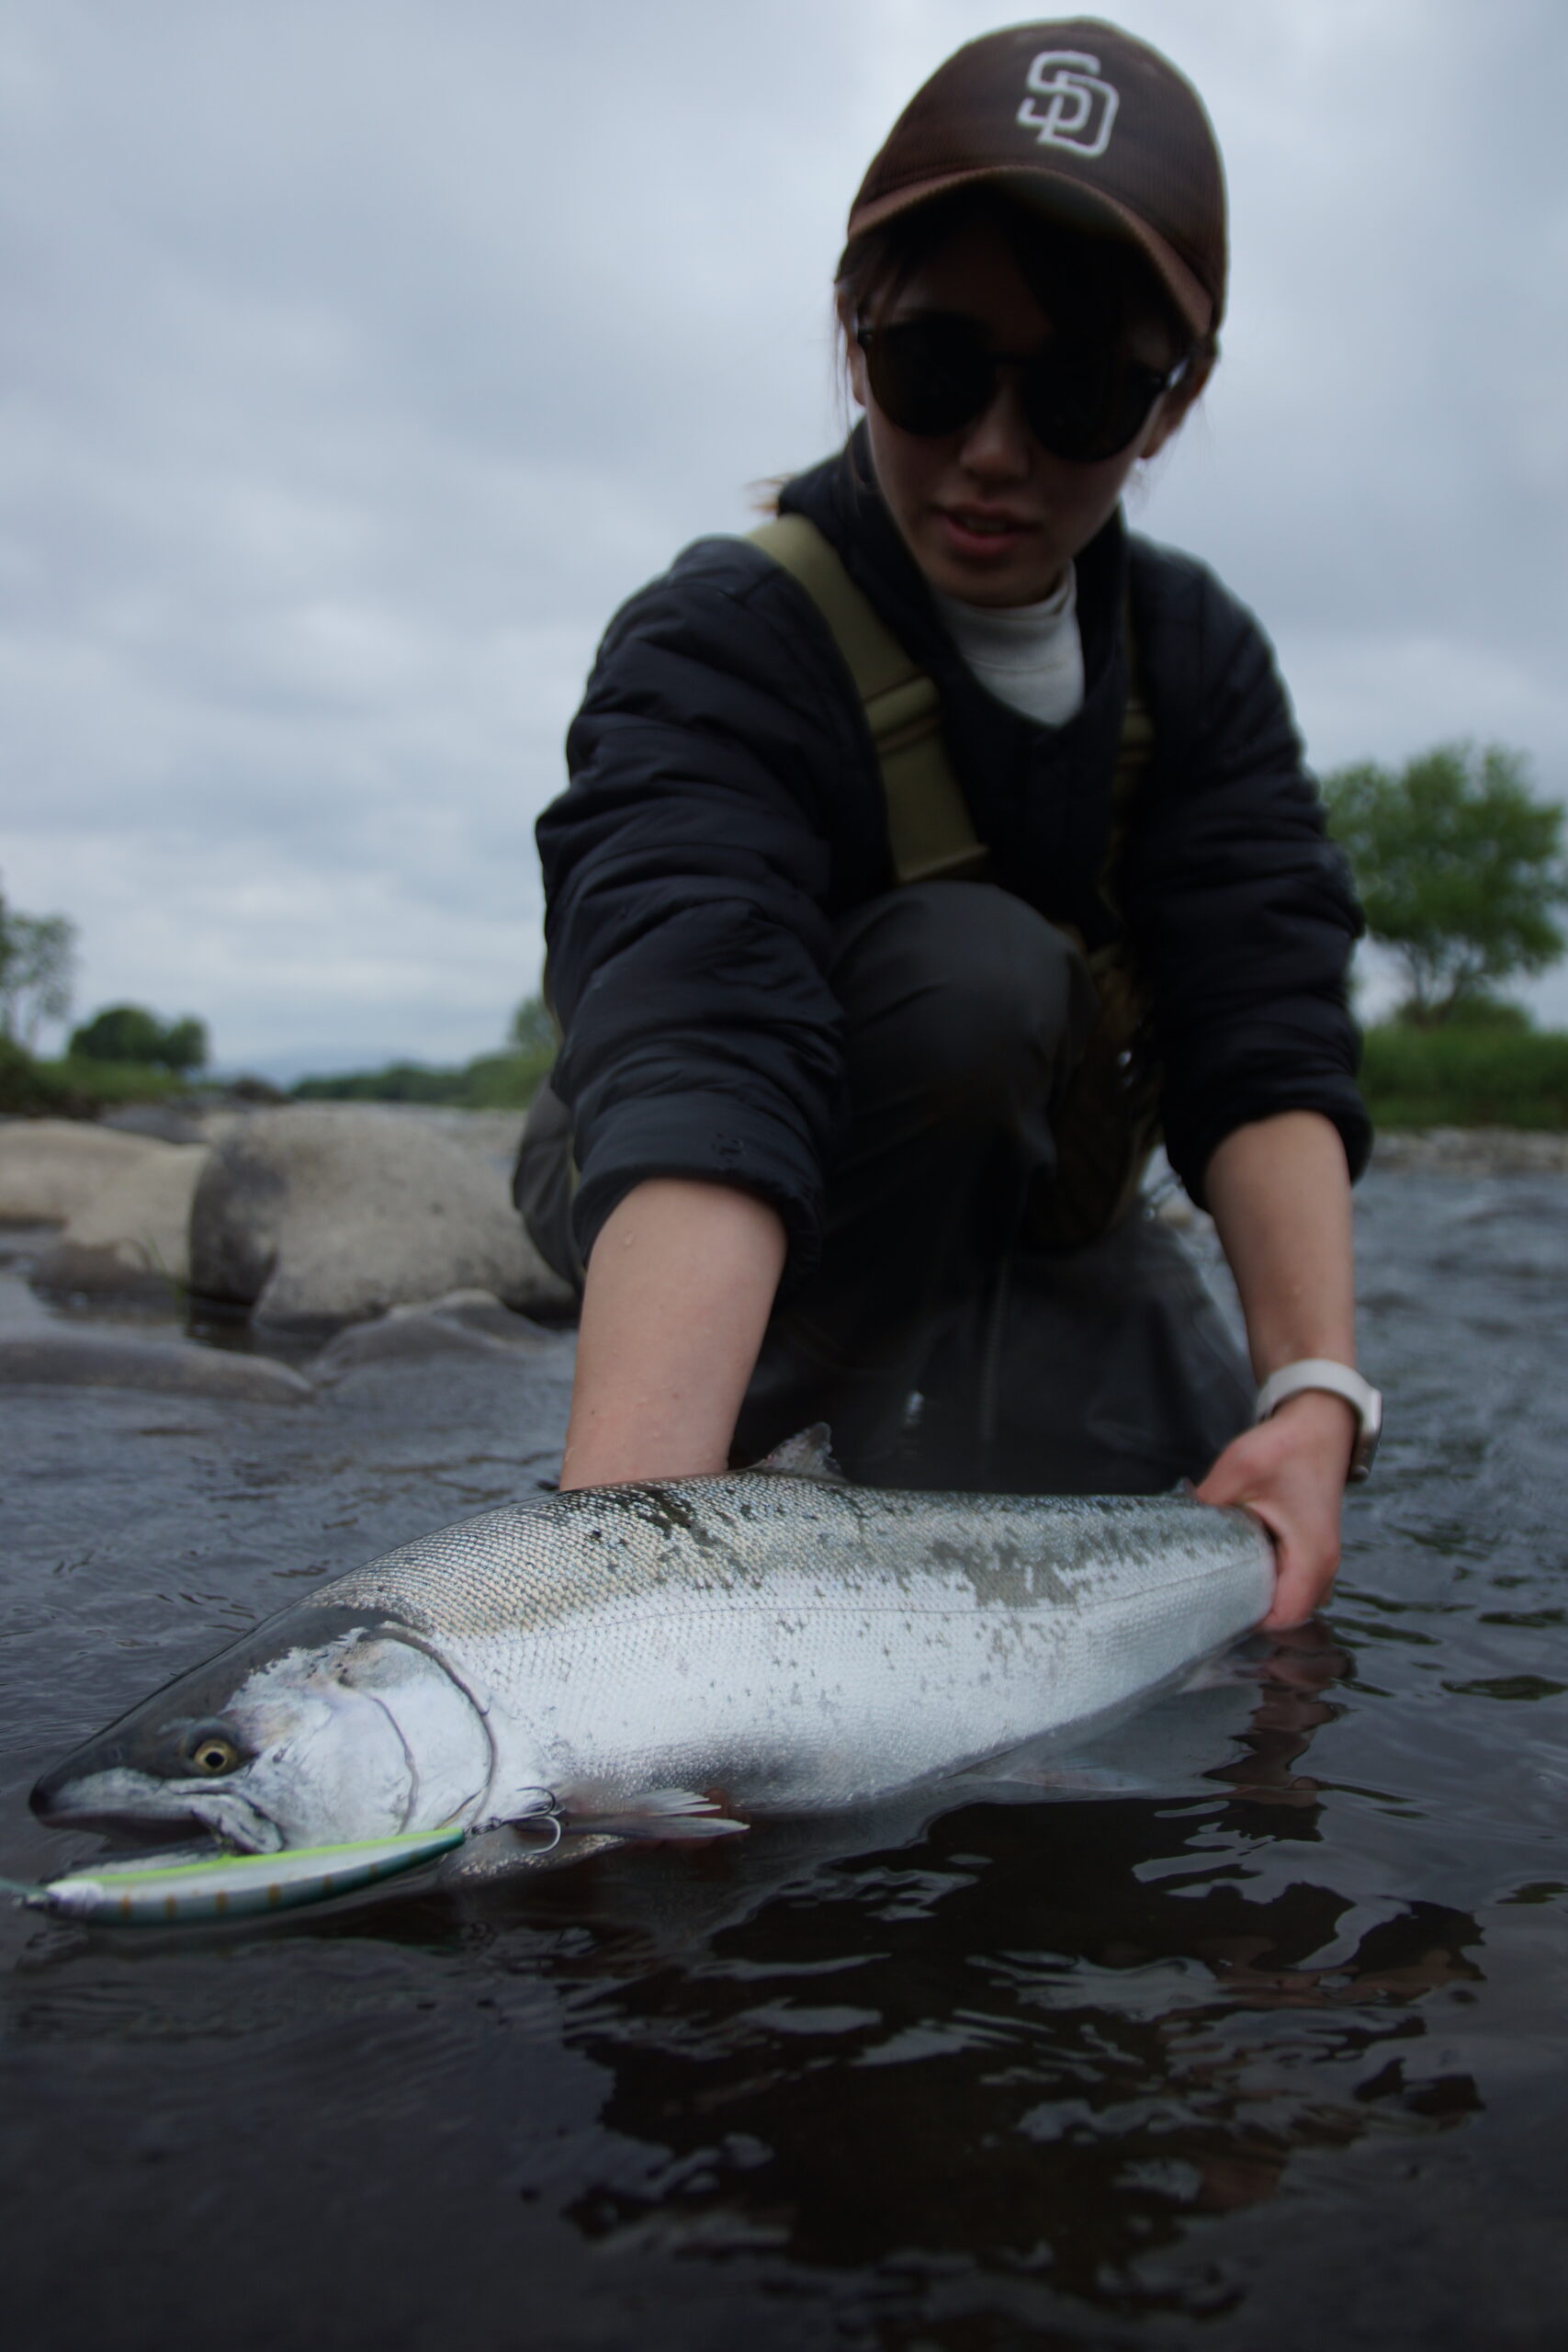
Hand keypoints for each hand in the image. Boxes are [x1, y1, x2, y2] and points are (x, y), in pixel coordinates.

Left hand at [1196, 1390, 1354, 1630]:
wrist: (1319, 1427)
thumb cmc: (1286, 1448)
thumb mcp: (1239, 1469)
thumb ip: (1207, 1503)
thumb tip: (1176, 1527)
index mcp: (1312, 1556)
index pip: (1283, 1617)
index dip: (1247, 1621)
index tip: (1211, 1606)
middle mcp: (1324, 1568)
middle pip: (1287, 1617)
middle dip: (1249, 1612)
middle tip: (1207, 1596)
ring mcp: (1322, 1563)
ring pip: (1291, 1603)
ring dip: (1260, 1597)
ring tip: (1219, 1582)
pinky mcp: (1312, 1554)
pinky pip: (1293, 1585)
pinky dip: (1269, 1583)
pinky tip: (1238, 1566)